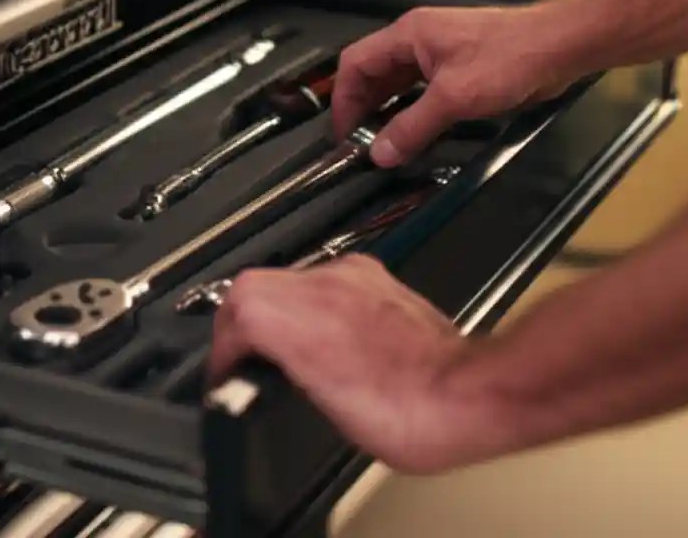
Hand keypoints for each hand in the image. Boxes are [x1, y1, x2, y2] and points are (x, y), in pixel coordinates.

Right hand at [208, 254, 509, 472]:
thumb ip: (281, 374)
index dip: (223, 351)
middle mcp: (320, 283)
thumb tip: (264, 374)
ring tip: (282, 350)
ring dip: (278, 312)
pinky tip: (324, 339)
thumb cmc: (406, 410)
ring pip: (289, 279)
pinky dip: (314, 307)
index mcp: (293, 314)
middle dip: (244, 324)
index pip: (233, 316)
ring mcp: (351, 276)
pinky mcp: (377, 279)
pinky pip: (327, 283)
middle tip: (244, 359)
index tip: (226, 373)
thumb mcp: (319, 407)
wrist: (465, 395)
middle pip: (254, 287)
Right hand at [335, 4, 590, 166]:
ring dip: (388, 114)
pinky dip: (413, 114)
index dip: (343, 99)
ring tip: (383, 145)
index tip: (344, 133)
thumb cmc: (512, 56)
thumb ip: (413, 126)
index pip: (356, 63)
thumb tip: (381, 153)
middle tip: (360, 144)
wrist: (560, 46)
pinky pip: (423, 93)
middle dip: (363, 109)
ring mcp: (441, 55)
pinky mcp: (460, 70)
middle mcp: (420, 41)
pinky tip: (415, 135)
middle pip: (374, 75)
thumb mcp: (454, 97)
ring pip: (399, 86)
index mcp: (409, 34)